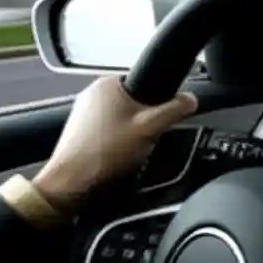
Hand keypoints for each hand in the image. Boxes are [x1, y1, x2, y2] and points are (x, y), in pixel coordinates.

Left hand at [32, 76, 196, 215]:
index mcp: (109, 83)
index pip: (147, 81)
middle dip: (143, 121)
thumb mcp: (151, 128)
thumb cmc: (106, 152)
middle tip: (143, 139)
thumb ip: (175, 110)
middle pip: (135, 102)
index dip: (159, 102)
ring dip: (129, 132)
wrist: (71, 181)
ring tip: (126, 149)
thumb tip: (191, 99)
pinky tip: (114, 154)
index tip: (158, 120)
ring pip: (121, 117)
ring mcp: (83, 110)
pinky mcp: (79, 128)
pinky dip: (115, 140)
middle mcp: (93, 91)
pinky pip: (107, 129)